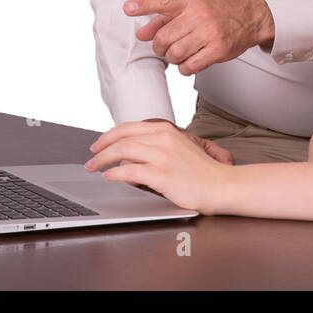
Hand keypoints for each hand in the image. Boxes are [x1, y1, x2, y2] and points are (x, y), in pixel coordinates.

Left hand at [85, 120, 229, 212]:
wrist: (221, 185)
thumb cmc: (201, 172)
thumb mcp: (179, 148)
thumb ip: (156, 146)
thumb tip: (129, 155)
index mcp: (167, 131)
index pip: (129, 127)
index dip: (109, 135)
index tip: (98, 144)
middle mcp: (163, 139)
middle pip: (122, 138)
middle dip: (101, 148)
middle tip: (91, 158)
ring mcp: (162, 156)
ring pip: (122, 151)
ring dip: (102, 160)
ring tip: (94, 168)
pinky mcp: (161, 174)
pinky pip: (129, 172)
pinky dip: (114, 174)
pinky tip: (109, 177)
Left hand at [124, 0, 274, 74]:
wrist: (250, 17)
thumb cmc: (217, 11)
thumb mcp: (192, 6)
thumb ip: (165, 18)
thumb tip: (142, 34)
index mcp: (190, 1)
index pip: (163, 2)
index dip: (144, 5)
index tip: (128, 8)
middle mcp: (199, 15)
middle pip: (164, 37)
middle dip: (160, 47)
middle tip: (165, 48)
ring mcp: (209, 32)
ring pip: (175, 53)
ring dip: (173, 58)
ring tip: (180, 54)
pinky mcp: (218, 49)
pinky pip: (190, 66)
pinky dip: (185, 68)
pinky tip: (189, 62)